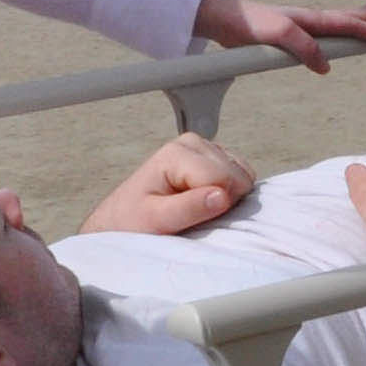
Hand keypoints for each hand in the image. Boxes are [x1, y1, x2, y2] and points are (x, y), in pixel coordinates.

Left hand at [83, 134, 256, 237]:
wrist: (122, 220)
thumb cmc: (133, 222)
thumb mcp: (156, 221)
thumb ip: (188, 208)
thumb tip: (223, 196)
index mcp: (177, 152)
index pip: (224, 180)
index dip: (216, 205)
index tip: (191, 218)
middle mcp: (193, 143)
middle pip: (237, 175)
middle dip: (223, 200)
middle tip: (193, 214)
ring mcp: (205, 148)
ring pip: (243, 175)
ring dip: (227, 197)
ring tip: (195, 207)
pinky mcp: (214, 158)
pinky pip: (242, 175)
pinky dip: (231, 193)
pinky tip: (206, 200)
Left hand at [196, 0, 365, 73]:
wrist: (225, 20)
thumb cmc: (249, 25)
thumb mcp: (278, 36)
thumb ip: (304, 48)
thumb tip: (326, 65)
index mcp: (310, 19)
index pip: (347, 25)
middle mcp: (309, 19)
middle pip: (347, 17)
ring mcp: (300, 24)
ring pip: (336, 20)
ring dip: (356, 17)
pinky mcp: (290, 31)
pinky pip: (322, 28)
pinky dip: (336, 25)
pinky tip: (332, 30)